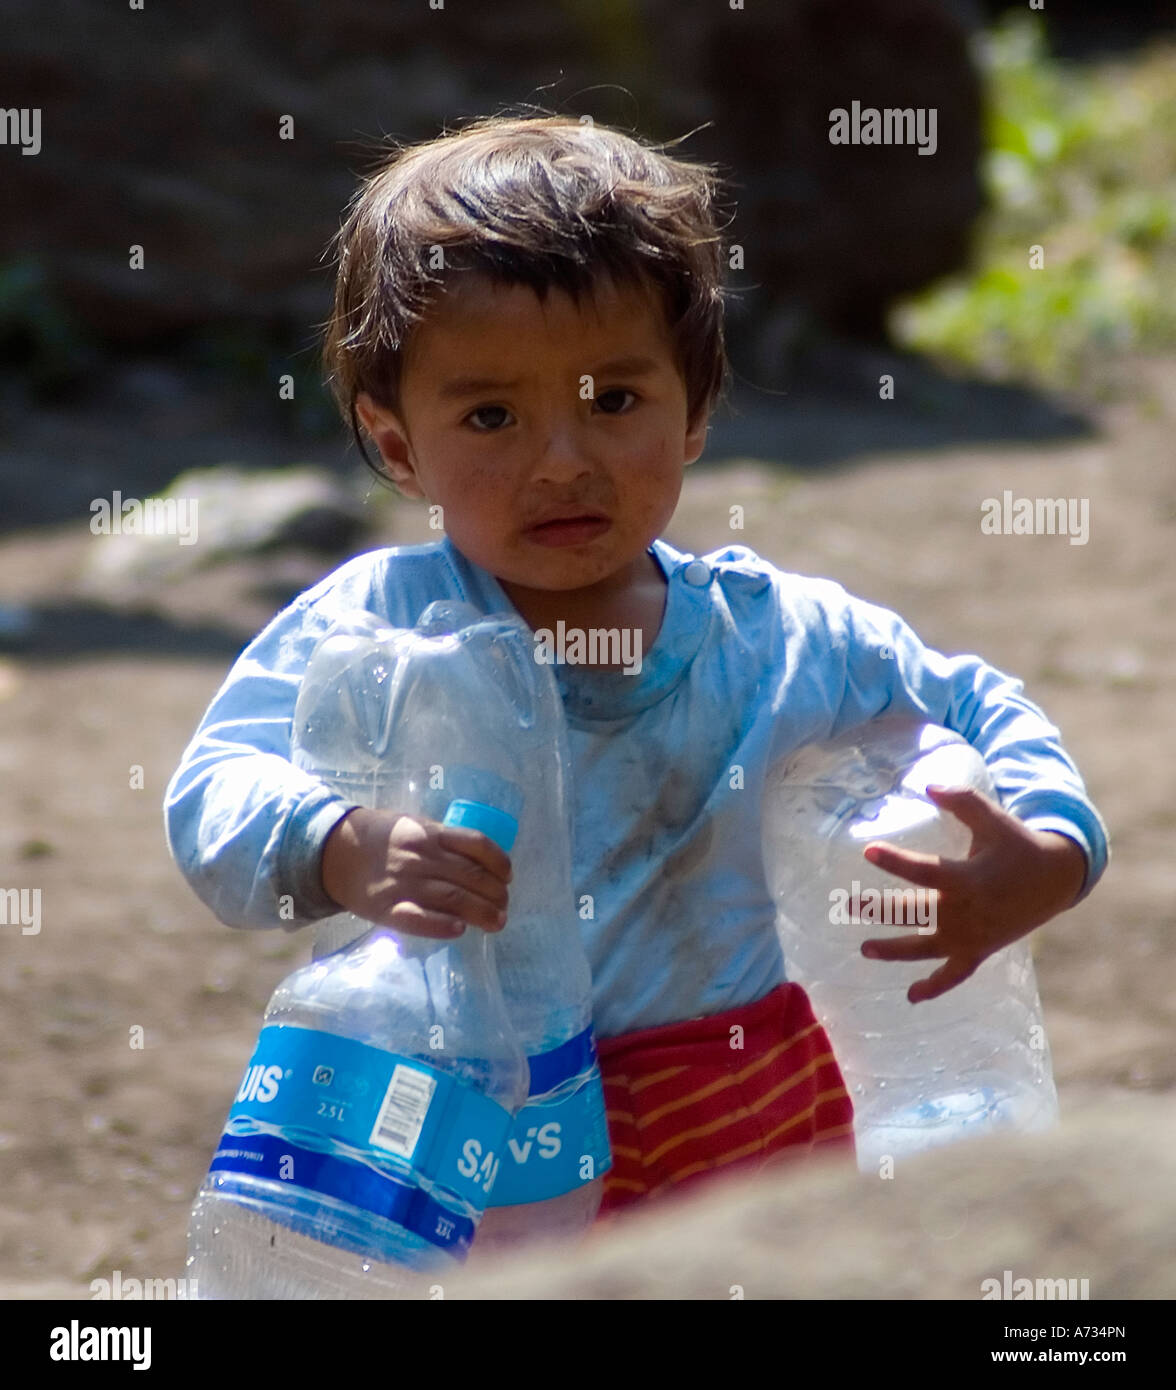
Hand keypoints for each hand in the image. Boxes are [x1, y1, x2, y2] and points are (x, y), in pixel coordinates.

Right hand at [320, 807, 511, 938]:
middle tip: (505, 906)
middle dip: (495, 893)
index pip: (475, 844)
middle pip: (470, 875)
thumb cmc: (381, 838)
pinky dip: (441, 925)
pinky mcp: (386, 908)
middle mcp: (420, 857)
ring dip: (481, 911)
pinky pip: (417, 918)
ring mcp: (404, 883)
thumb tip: (481, 862)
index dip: (498, 862)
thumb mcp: (414, 826)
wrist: (334, 850)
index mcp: (429, 834)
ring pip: (452, 897)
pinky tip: (459, 930)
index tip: (508, 877)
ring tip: (497, 922)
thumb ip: (443, 841)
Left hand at [857, 784, 1086, 1003]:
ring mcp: (973, 936)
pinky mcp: (980, 950)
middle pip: (915, 914)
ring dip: (894, 950)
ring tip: (864, 949)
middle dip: (880, 910)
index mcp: (967, 878)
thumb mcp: (993, 819)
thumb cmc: (1017, 844)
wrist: (1056, 879)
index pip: (924, 872)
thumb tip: (928, 785)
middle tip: (848, 905)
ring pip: (927, 949)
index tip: (867, 851)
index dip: (895, 862)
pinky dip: (934, 987)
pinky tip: (910, 996)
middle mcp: (967, 912)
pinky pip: (955, 975)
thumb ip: (962, 801)